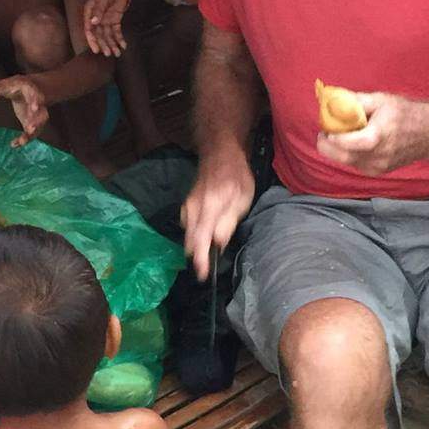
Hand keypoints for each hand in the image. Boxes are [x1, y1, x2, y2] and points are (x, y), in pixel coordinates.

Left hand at [0, 74, 48, 141]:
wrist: (32, 89)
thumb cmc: (17, 87)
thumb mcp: (7, 85)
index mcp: (31, 91)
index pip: (35, 96)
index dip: (35, 102)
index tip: (34, 108)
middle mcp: (38, 104)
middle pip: (40, 113)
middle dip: (36, 121)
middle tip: (31, 129)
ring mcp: (38, 114)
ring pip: (39, 124)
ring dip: (32, 133)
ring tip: (22, 141)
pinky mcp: (35, 122)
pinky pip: (33, 132)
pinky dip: (26, 138)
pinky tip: (15, 144)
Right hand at [84, 0, 130, 57]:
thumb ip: (98, 10)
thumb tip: (93, 23)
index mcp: (90, 13)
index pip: (90, 30)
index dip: (93, 41)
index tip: (96, 50)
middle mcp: (97, 18)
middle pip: (100, 35)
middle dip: (104, 44)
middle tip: (109, 54)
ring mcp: (106, 19)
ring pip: (108, 35)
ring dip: (112, 44)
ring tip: (117, 53)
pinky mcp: (115, 19)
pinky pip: (116, 31)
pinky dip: (119, 38)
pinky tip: (123, 45)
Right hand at [182, 153, 254, 281]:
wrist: (219, 153)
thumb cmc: (236, 175)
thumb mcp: (242, 199)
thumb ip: (228, 223)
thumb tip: (218, 244)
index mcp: (209, 207)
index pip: (200, 240)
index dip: (200, 260)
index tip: (203, 275)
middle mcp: (193, 209)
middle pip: (189, 241)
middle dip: (198, 257)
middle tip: (208, 269)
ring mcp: (187, 207)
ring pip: (188, 235)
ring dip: (197, 246)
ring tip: (210, 252)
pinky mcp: (186, 207)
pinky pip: (189, 227)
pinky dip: (196, 235)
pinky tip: (207, 235)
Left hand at [317, 92, 428, 177]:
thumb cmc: (405, 114)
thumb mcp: (380, 100)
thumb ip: (354, 101)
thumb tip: (332, 100)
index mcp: (377, 137)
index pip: (345, 143)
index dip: (332, 135)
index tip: (327, 127)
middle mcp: (377, 156)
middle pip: (339, 156)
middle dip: (327, 144)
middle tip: (327, 131)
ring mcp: (377, 167)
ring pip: (344, 161)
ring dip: (337, 149)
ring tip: (345, 133)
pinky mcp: (377, 172)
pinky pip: (354, 164)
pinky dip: (349, 154)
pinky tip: (357, 142)